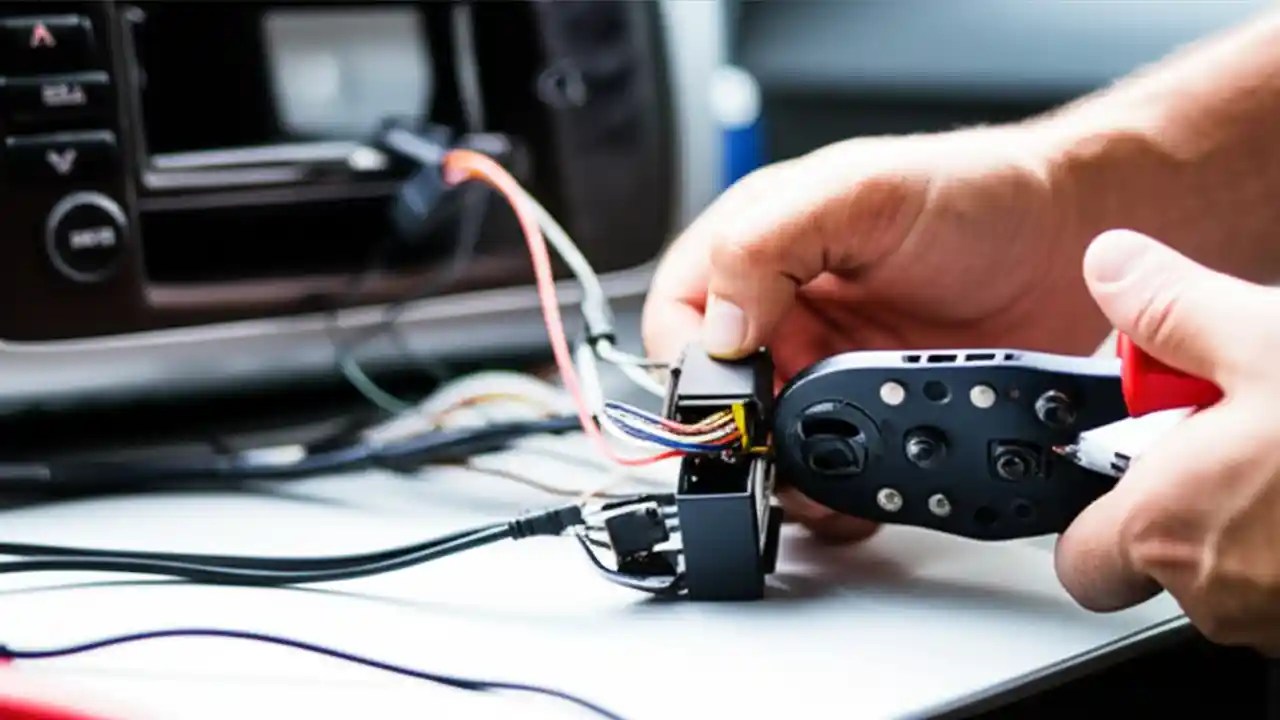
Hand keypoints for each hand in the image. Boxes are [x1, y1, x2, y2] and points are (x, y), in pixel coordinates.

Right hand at [642, 125, 1111, 540]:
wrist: (1070, 240)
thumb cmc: (976, 194)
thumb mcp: (862, 193)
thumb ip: (771, 244)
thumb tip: (721, 327)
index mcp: (756, 248)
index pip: (678, 319)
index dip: (690, 367)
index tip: (733, 400)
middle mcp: (781, 310)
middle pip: (717, 394)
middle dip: (737, 436)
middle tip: (776, 454)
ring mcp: (826, 364)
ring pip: (770, 441)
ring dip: (787, 471)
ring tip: (821, 477)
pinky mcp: (874, 406)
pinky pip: (833, 462)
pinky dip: (838, 489)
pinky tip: (858, 487)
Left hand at [1057, 228, 1279, 653]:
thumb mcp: (1266, 338)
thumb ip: (1169, 308)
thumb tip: (1110, 269)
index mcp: (1166, 526)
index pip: (1082, 558)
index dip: (1097, 509)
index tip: (1131, 455)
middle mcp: (1215, 593)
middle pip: (1164, 558)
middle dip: (1186, 500)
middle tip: (1234, 432)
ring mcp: (1279, 619)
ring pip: (1235, 572)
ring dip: (1253, 517)